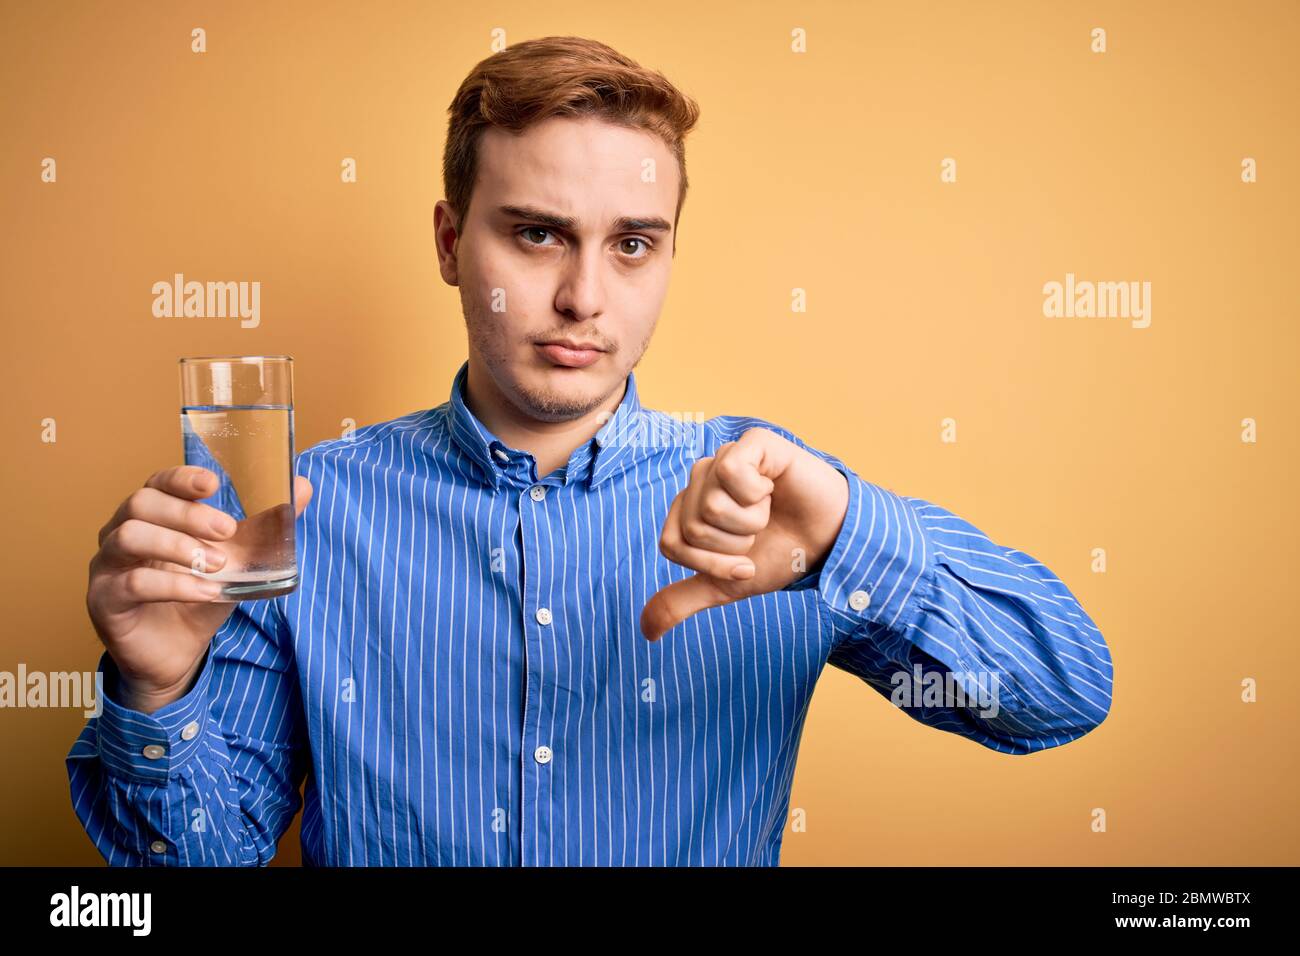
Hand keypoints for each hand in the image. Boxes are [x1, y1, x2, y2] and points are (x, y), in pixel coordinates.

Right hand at [86, 465, 313, 711]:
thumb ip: (267, 526)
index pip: (158, 482)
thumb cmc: (201, 597)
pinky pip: (133, 583)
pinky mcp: (104, 600)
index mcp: (153, 516)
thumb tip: (305, 486)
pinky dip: (175, 585)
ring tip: (217, 565)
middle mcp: (121, 532)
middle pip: (142, 503)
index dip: (182, 478)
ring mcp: (107, 565)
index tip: (213, 483)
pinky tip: (206, 592)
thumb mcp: (240, 561)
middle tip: (228, 531)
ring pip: (129, 536)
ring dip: (178, 546)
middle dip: (188, 514)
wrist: (177, 655)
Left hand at [639, 427, 848, 641]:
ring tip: (770, 510)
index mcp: (688, 507)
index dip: (712, 564)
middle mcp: (701, 478)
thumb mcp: (727, 586)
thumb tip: (646, 632)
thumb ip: (683, 601)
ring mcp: (725, 458)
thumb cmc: (780, 553)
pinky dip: (758, 494)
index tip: (745, 562)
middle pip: (692, 528)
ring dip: (751, 522)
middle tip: (761, 532)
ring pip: (711, 506)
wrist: (830, 541)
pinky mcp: (752, 442)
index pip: (673, 545)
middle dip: (734, 545)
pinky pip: (732, 473)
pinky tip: (774, 487)